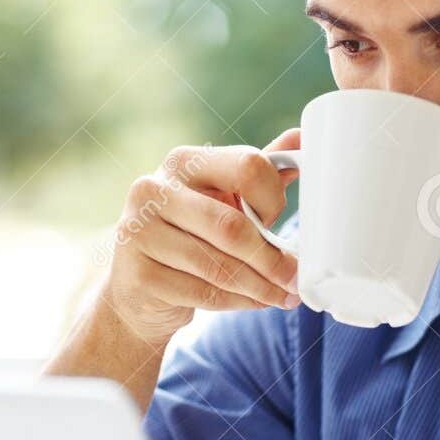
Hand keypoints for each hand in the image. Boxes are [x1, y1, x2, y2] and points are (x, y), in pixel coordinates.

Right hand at [100, 130, 301, 345]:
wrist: (138, 287)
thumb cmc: (190, 235)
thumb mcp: (221, 198)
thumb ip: (256, 172)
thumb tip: (301, 138)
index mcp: (183, 162)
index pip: (247, 167)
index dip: (272, 199)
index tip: (277, 222)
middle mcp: (153, 190)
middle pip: (231, 226)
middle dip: (272, 258)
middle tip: (297, 278)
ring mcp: (140, 233)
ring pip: (219, 267)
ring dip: (261, 286)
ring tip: (284, 295)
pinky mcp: (138, 275)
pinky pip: (204, 293)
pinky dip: (238, 302)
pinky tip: (255, 302)